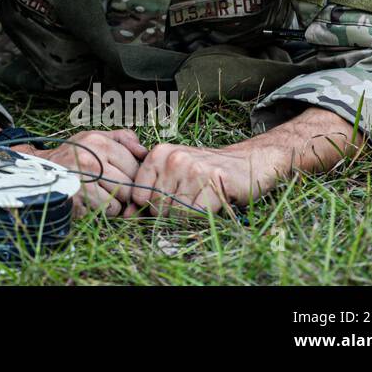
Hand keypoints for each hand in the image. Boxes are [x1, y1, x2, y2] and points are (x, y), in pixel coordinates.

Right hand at [41, 129, 148, 216]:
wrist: (39, 170)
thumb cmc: (72, 154)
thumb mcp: (92, 137)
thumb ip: (121, 138)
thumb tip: (144, 151)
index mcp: (98, 142)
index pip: (133, 165)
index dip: (132, 174)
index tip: (124, 176)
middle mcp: (90, 160)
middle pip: (128, 185)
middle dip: (125, 191)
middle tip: (113, 188)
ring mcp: (82, 181)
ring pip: (119, 201)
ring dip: (115, 202)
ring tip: (101, 194)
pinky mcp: (76, 199)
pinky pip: (105, 211)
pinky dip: (103, 210)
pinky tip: (92, 201)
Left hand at [125, 142, 279, 218]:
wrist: (245, 163)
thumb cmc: (203, 173)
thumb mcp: (172, 177)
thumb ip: (148, 195)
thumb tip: (126, 216)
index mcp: (158, 154)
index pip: (139, 195)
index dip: (151, 207)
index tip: (166, 202)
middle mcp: (173, 158)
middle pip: (157, 206)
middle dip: (171, 214)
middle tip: (188, 201)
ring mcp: (193, 168)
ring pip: (176, 212)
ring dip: (188, 216)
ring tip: (199, 200)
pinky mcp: (213, 181)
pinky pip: (196, 214)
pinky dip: (202, 217)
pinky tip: (210, 203)